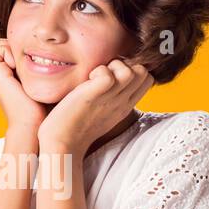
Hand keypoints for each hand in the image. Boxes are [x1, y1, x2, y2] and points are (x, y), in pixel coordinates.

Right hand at [0, 37, 46, 134]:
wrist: (32, 124)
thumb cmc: (40, 107)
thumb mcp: (36, 82)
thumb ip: (31, 68)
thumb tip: (42, 52)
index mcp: (0, 76)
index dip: (7, 48)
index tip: (23, 64)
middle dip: (4, 46)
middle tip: (20, 63)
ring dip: (6, 49)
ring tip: (18, 66)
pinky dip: (6, 52)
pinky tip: (17, 68)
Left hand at [37, 59, 152, 154]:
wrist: (62, 144)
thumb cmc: (76, 126)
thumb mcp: (104, 111)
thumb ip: (113, 96)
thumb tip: (112, 78)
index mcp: (125, 106)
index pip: (147, 79)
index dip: (133, 69)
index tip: (113, 75)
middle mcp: (121, 103)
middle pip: (143, 72)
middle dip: (126, 65)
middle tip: (105, 75)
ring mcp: (109, 100)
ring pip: (131, 72)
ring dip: (113, 67)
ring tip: (95, 78)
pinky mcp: (93, 96)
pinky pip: (107, 75)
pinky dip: (98, 72)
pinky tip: (86, 82)